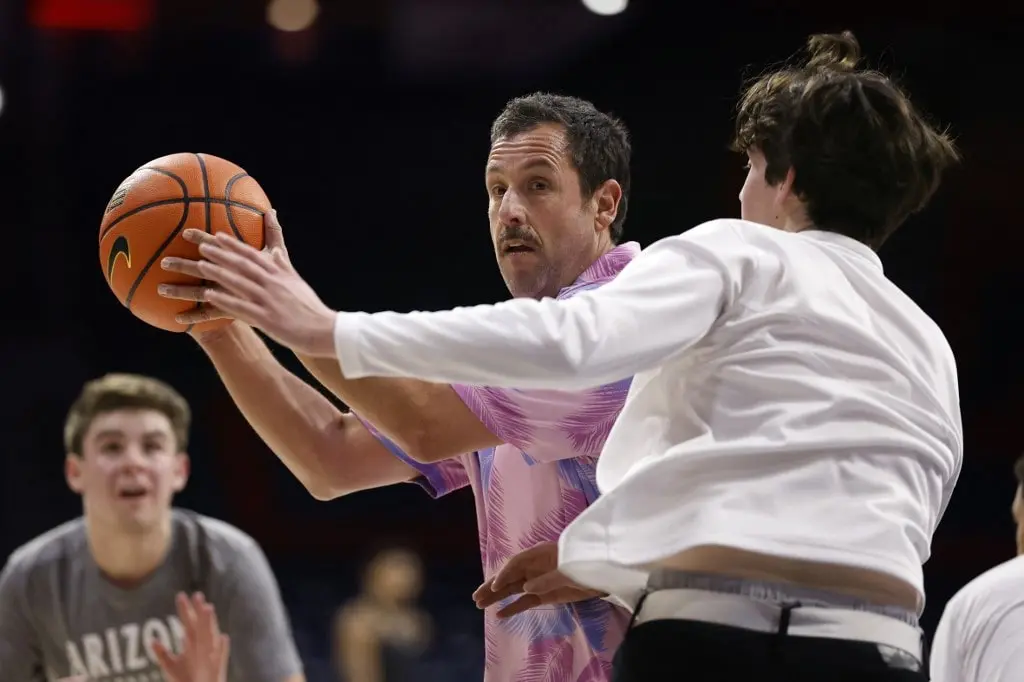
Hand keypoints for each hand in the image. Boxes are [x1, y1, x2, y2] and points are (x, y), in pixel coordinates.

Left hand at [153, 592, 229, 681]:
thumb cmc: (186, 679)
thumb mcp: (170, 665)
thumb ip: (162, 653)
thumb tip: (152, 640)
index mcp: (192, 642)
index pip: (189, 622)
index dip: (185, 610)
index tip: (181, 595)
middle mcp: (202, 645)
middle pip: (200, 624)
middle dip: (199, 611)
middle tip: (197, 595)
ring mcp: (210, 654)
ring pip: (211, 635)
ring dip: (210, 623)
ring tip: (208, 609)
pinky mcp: (216, 667)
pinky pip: (219, 656)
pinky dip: (221, 648)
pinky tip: (223, 638)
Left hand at [158, 210, 337, 355]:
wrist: (325, 328)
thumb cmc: (307, 305)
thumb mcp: (294, 276)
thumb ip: (280, 256)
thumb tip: (274, 235)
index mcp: (278, 272)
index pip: (250, 254)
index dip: (230, 244)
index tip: (212, 235)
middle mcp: (272, 282)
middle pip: (240, 264)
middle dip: (217, 253)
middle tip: (195, 244)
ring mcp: (268, 299)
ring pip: (238, 282)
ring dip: (217, 272)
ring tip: (198, 264)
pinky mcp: (267, 318)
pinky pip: (242, 307)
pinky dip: (225, 299)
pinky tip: (209, 295)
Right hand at [473, 542, 605, 617]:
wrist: (604, 573)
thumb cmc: (586, 564)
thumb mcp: (569, 571)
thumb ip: (548, 580)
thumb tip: (526, 588)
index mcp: (540, 554)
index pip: (517, 562)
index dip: (505, 573)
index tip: (496, 586)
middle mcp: (534, 567)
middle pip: (510, 576)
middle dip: (493, 586)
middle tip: (476, 597)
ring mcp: (538, 581)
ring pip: (513, 589)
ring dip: (496, 597)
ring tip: (478, 605)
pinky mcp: (544, 595)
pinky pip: (524, 601)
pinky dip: (512, 608)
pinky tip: (499, 615)